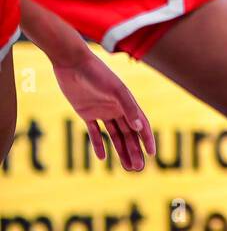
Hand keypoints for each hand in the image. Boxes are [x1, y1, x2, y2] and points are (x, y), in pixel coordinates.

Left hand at [52, 51, 155, 170]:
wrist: (71, 62)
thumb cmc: (96, 73)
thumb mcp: (115, 90)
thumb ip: (128, 107)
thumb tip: (141, 128)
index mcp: (127, 103)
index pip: (141, 125)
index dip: (147, 140)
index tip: (152, 155)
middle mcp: (117, 108)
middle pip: (129, 134)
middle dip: (134, 151)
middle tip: (138, 168)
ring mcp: (102, 111)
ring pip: (114, 135)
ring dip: (121, 151)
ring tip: (127, 167)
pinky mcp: (86, 112)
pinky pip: (95, 131)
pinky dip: (99, 144)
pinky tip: (102, 158)